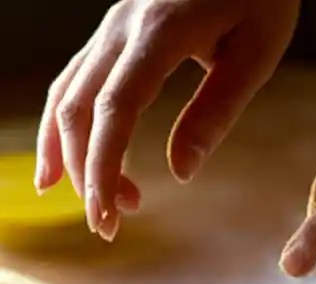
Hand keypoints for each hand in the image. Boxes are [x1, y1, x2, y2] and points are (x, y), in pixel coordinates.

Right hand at [35, 0, 298, 239]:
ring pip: (65, 97)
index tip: (108, 217)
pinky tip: (56, 166)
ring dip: (71, 158)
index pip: (114, 110)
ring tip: (93, 206)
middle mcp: (122, 26)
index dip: (103, 168)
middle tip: (114, 224)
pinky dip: (59, 128)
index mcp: (160, 31)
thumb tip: (181, 173)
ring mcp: (110, 26)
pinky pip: (71, 82)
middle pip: (78, 110)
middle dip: (87, 174)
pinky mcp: (111, 32)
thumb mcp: (258, 51)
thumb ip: (216, 110)